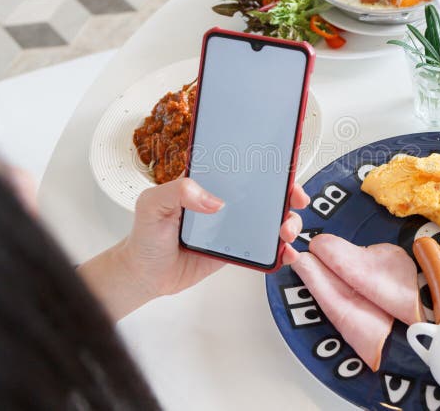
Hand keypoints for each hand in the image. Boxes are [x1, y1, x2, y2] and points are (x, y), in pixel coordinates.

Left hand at [126, 177, 309, 296]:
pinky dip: (280, 250)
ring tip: (286, 232)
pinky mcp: (237, 250)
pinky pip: (264, 247)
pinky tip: (286, 253)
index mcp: (207, 182)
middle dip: (287, 193)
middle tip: (295, 199)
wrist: (144, 274)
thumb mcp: (152, 204)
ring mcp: (233, 226)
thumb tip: (214, 200)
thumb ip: (179, 192)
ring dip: (287, 222)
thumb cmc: (145, 235)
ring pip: (270, 219)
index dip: (266, 164)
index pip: (242, 167)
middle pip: (265, 192)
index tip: (283, 168)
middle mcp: (224, 200)